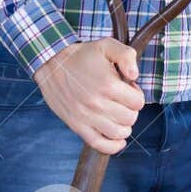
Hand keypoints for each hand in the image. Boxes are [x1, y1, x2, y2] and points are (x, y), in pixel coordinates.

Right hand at [34, 40, 144, 154]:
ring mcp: (86, 117)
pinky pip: (98, 144)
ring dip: (124, 126)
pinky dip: (112, 146)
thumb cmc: (82, 55)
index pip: (138, 102)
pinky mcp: (76, 125)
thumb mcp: (107, 45)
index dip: (136, 95)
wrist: (52, 63)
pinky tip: (118, 140)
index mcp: (108, 85)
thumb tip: (134, 76)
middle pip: (130, 118)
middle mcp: (97, 104)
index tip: (128, 88)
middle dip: (131, 109)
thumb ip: (127, 56)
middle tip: (122, 100)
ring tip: (118, 115)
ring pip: (118, 133)